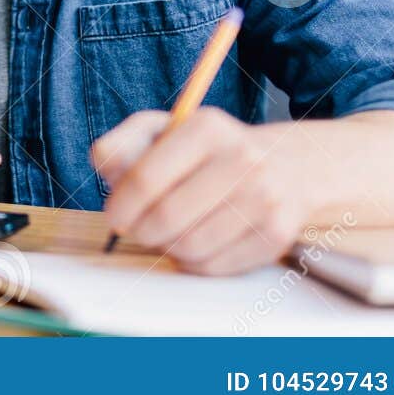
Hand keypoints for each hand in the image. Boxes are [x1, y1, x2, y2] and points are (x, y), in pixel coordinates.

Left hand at [91, 107, 308, 274]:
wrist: (285, 165)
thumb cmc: (207, 151)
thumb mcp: (162, 130)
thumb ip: (122, 146)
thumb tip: (108, 173)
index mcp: (207, 128)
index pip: (144, 179)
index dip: (120, 206)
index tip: (115, 216)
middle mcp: (242, 160)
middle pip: (166, 218)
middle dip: (141, 231)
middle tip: (138, 229)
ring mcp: (264, 198)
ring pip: (190, 247)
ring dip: (167, 247)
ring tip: (169, 233)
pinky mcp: (276, 234)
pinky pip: (215, 266)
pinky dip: (194, 262)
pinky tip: (196, 243)